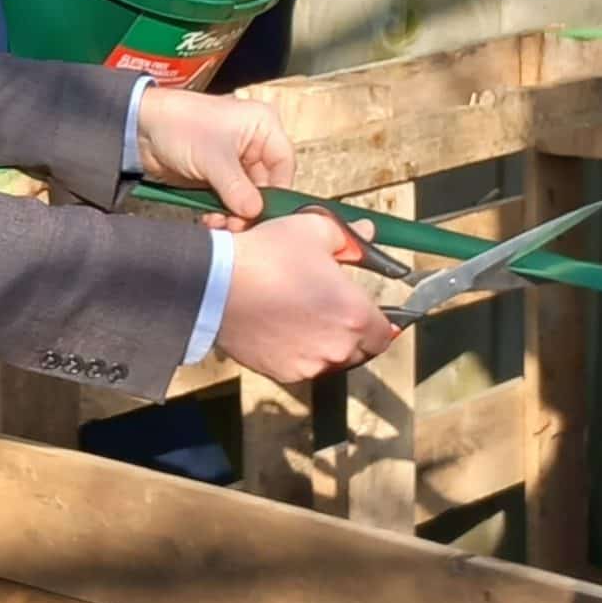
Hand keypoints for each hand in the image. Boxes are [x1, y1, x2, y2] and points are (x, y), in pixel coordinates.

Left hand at [134, 88, 294, 219]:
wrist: (140, 128)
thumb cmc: (180, 126)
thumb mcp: (212, 157)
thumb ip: (236, 188)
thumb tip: (254, 213)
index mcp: (263, 126)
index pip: (284, 164)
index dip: (278, 191)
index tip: (265, 214)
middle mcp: (254, 143)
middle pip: (267, 184)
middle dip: (252, 208)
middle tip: (237, 226)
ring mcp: (237, 161)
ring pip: (248, 196)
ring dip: (236, 214)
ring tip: (220, 224)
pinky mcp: (220, 176)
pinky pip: (231, 200)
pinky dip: (224, 212)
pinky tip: (211, 219)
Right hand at [213, 213, 398, 381]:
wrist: (215, 283)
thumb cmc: (266, 255)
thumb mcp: (314, 229)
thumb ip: (348, 237)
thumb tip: (367, 232)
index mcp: (355, 314)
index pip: (386, 332)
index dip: (382, 321)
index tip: (374, 314)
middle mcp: (337, 347)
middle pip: (360, 349)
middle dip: (353, 331)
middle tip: (333, 309)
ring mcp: (309, 364)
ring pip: (330, 359)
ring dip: (325, 343)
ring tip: (304, 316)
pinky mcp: (282, 372)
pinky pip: (302, 366)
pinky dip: (299, 352)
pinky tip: (282, 327)